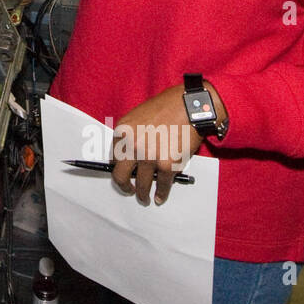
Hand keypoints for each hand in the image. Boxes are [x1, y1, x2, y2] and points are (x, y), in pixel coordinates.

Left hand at [110, 82, 225, 205]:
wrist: (190, 106)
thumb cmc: (167, 108)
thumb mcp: (138, 118)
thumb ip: (131, 137)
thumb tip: (129, 158)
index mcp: (122, 132)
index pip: (113, 157)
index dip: (118, 167)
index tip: (121, 173)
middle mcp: (132, 146)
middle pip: (120, 175)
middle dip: (124, 186)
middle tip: (128, 190)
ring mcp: (149, 157)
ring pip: (141, 185)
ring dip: (142, 194)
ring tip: (144, 197)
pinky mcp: (167, 165)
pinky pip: (162, 186)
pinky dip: (161, 194)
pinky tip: (159, 196)